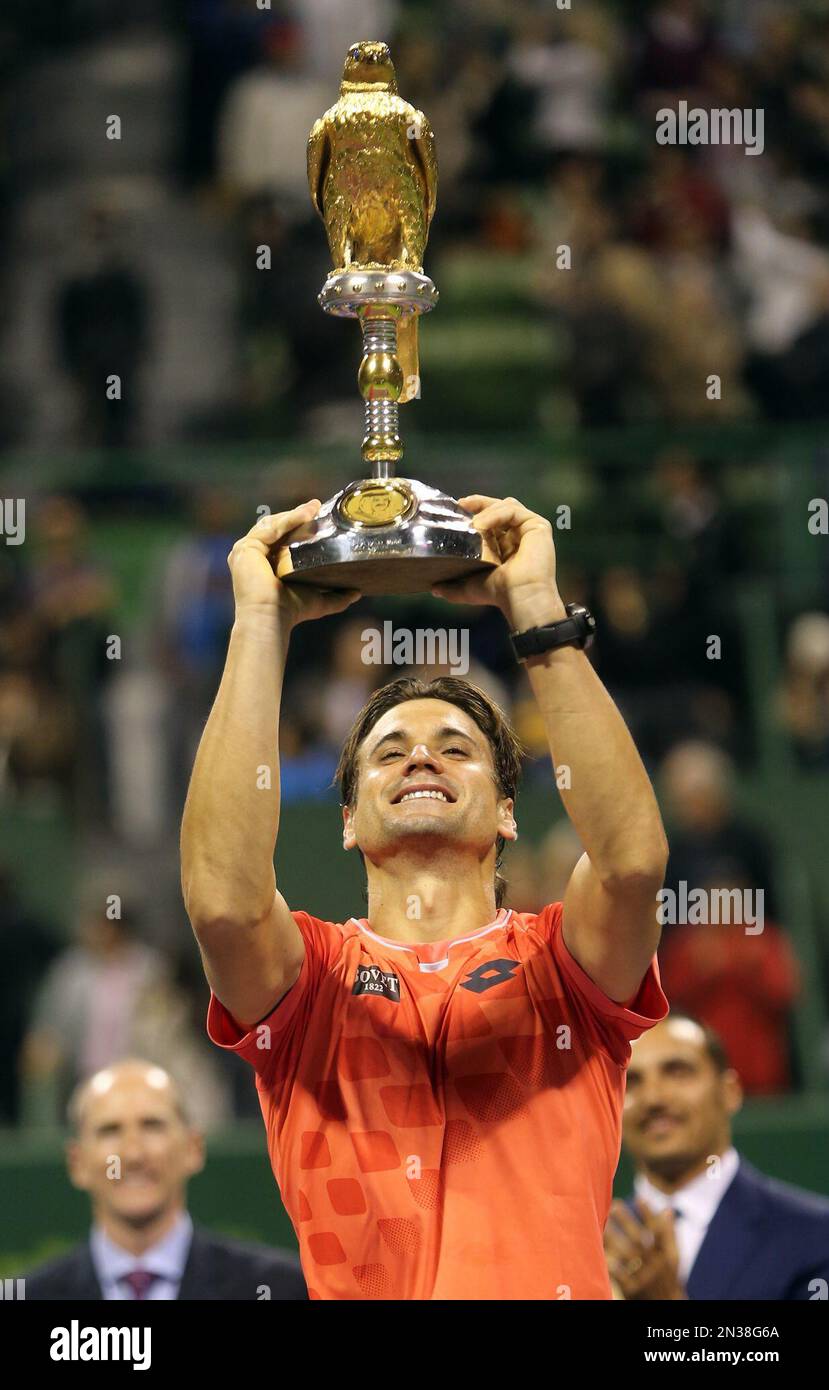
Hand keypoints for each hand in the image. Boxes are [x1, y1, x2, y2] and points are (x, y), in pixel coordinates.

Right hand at [227, 503, 360, 626]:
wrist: (272, 617)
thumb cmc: (290, 611)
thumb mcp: (318, 601)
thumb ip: (337, 597)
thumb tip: (357, 593)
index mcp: (266, 562)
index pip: (282, 537)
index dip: (299, 525)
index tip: (318, 515)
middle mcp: (254, 555)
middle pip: (277, 527)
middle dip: (297, 515)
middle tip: (317, 506)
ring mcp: (247, 550)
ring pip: (274, 525)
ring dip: (294, 514)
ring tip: (314, 508)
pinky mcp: (245, 548)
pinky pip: (270, 529)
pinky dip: (288, 520)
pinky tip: (305, 515)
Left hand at [430, 494, 565, 628]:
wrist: (520, 597)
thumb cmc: (499, 594)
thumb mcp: (469, 588)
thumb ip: (452, 587)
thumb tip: (433, 588)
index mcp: (505, 545)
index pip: (490, 519)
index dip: (474, 511)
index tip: (456, 509)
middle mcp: (518, 535)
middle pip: (498, 507)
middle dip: (479, 503)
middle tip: (461, 504)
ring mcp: (529, 529)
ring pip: (506, 505)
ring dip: (486, 509)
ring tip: (472, 523)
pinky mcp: (538, 526)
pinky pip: (513, 510)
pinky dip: (495, 513)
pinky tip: (482, 524)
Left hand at [604, 1200, 686, 1300]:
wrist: (666, 1304)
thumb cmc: (667, 1276)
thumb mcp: (673, 1257)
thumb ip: (670, 1234)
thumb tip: (667, 1208)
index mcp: (666, 1255)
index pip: (658, 1231)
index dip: (649, 1214)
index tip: (639, 1197)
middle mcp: (656, 1265)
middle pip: (640, 1239)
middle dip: (627, 1221)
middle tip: (614, 1205)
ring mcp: (645, 1277)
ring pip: (628, 1254)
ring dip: (615, 1238)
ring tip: (602, 1224)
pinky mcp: (634, 1290)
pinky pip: (622, 1277)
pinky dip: (614, 1266)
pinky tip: (603, 1254)